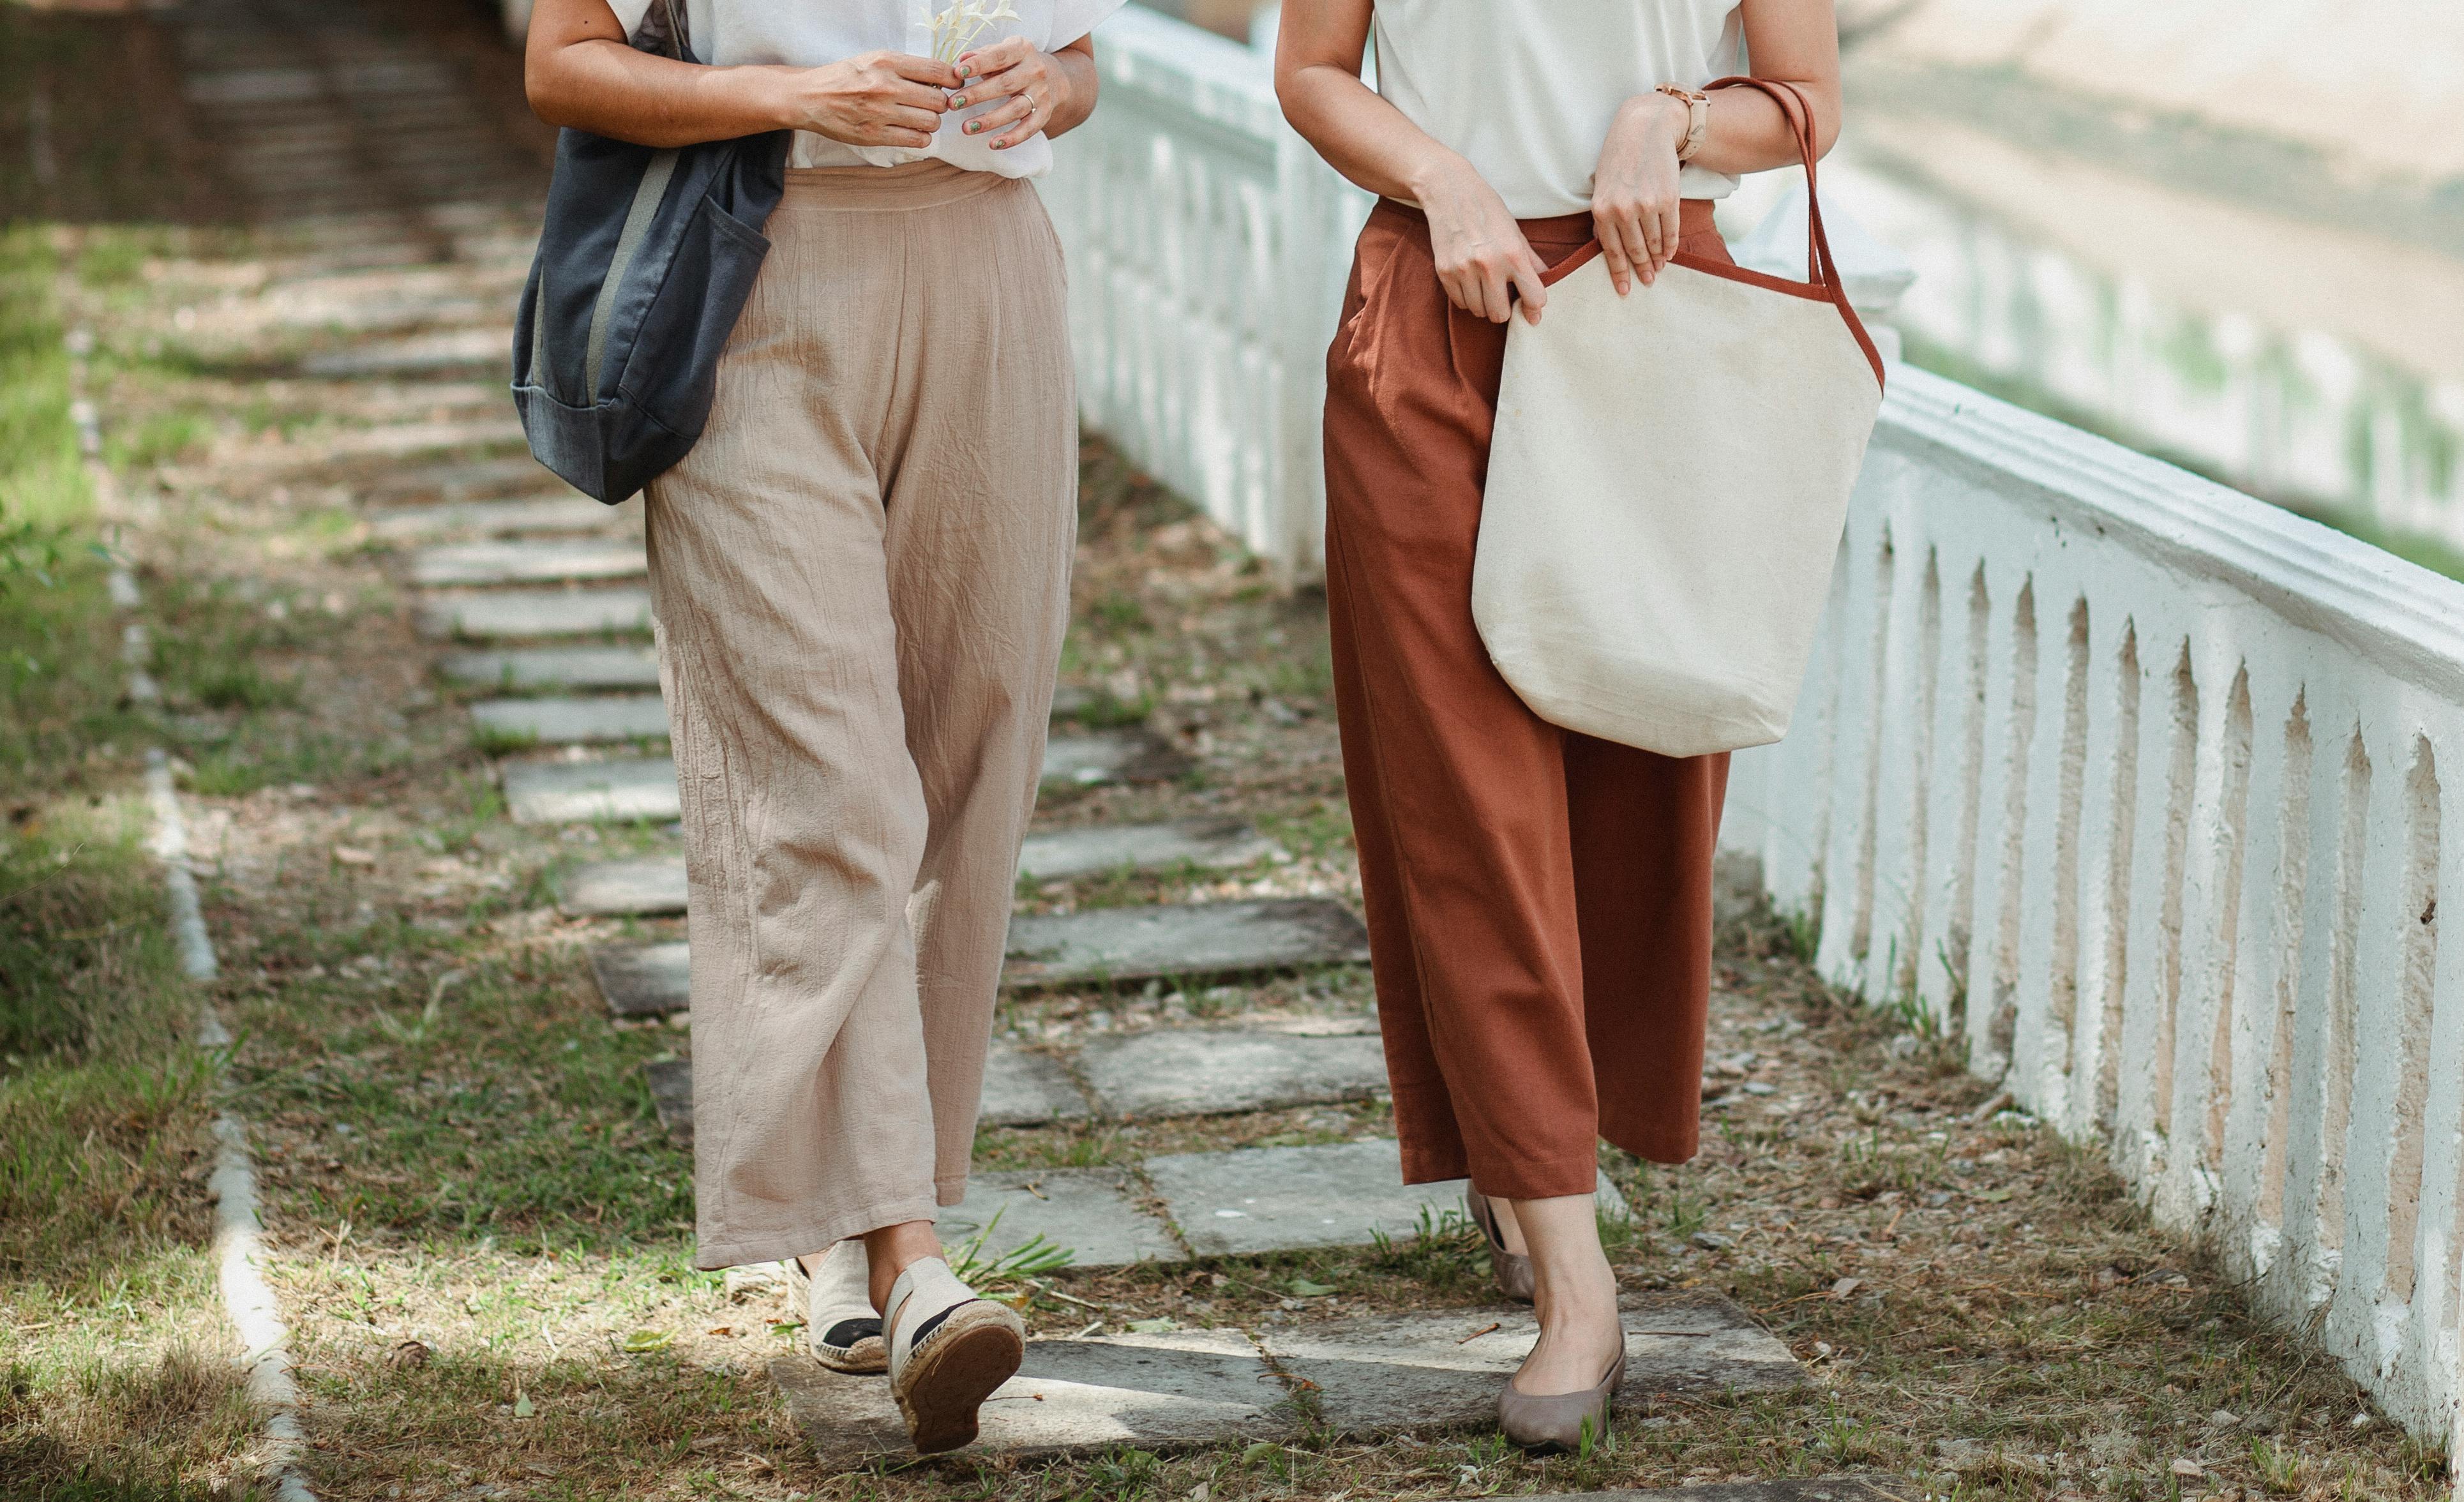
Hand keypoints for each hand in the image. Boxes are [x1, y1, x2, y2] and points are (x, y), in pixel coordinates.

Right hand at [780, 50, 960, 147]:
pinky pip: (917, 140)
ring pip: (931, 122)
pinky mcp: (875, 135)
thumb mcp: (874, 60)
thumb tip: (942, 78)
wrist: (811, 97)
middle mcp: (885, 86)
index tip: (954, 85)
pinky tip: (913, 131)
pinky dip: (922, 138)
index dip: (953, 80)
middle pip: (938, 100)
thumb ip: (906, 68)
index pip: (937, 70)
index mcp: (887, 62)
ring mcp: (880, 112)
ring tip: (920, 118)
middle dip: (940, 104)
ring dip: (931, 122)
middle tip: (930, 104)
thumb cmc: (846, 77)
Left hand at [950, 37, 1069, 150]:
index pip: (999, 56)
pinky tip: (993, 144)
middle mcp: (1035, 70)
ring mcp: (1041, 93)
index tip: (957, 72)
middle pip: (1005, 84)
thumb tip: (961, 59)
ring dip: (990, 120)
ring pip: (1015, 109)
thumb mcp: (1002, 51)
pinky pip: (1029, 129)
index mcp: (1022, 49)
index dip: (978, 64)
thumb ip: (982, 54)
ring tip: (967, 128)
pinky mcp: (1045, 113)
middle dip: (977, 95)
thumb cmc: (1016, 63)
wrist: (1053, 78)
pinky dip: (1012, 138)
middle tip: (953, 103)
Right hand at [1415, 157, 1547, 324]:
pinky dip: (1466, 298)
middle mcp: (1489, 265)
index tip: (1530, 310)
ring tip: (1484, 285)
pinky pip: (1460, 303)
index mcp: (1513, 254)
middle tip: (1502, 296)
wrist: (1450, 191)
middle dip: (1503, 309)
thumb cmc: (1487, 209)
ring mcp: (1464, 270)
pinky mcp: (1444, 272)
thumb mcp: (1515, 231)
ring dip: (1483, 304)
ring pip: (1479, 311)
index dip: (1533, 308)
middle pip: (1500, 314)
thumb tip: (1547, 282)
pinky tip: (1469, 280)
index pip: (1534, 298)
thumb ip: (1531, 260)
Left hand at [1592, 92, 1687, 294]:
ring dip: (1657, 259)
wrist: (1644, 128)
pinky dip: (1671, 246)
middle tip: (1647, 281)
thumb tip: (1606, 248)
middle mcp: (1623, 210)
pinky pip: (1671, 231)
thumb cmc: (1618, 158)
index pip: (1612, 252)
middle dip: (1642, 269)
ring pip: (1654, 243)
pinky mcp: (1668, 198)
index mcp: (1602, 210)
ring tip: (1659, 268)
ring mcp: (1647, 205)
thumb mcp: (1601, 187)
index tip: (1626, 290)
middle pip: (1635, 251)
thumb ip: (1603, 218)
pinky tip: (1670, 254)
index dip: (1620, 274)